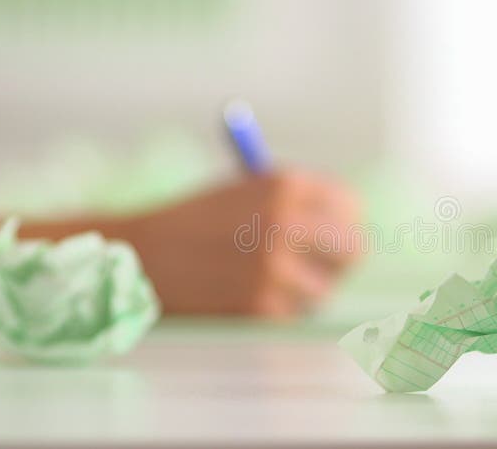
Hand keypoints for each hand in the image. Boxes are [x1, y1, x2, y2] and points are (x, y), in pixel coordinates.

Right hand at [129, 169, 360, 316]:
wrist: (143, 253)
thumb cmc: (200, 219)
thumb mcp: (250, 190)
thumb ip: (302, 203)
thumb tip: (354, 226)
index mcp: (286, 184)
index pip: (351, 206)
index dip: (344, 222)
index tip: (336, 232)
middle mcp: (286, 222)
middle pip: (353, 249)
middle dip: (339, 259)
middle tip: (323, 264)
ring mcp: (275, 268)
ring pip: (325, 289)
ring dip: (307, 289)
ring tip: (270, 278)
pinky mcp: (261, 306)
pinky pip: (294, 313)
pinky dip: (280, 309)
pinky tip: (247, 293)